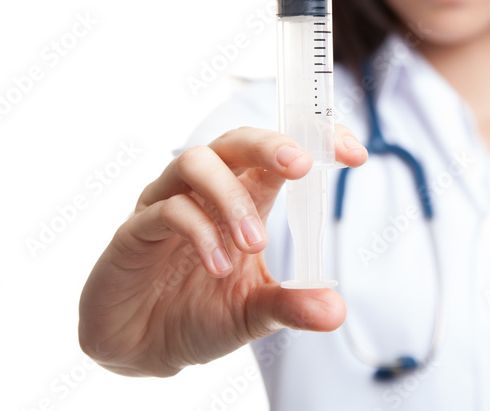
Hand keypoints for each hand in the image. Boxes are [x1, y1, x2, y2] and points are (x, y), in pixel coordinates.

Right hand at [78, 125, 366, 376]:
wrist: (141, 348)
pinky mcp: (134, 231)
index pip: (280, 155)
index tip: (355, 153)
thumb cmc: (198, 314)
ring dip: (231, 198)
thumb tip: (335, 311)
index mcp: (244, 198)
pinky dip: (199, 232)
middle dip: (271, 145)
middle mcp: (205, 191)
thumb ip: (292, 307)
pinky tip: (218, 266)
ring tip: (254, 243)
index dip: (315, 143)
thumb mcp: (255, 313)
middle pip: (236, 141)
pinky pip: (165, 210)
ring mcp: (166, 204)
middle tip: (301, 166)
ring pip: (196, 163)